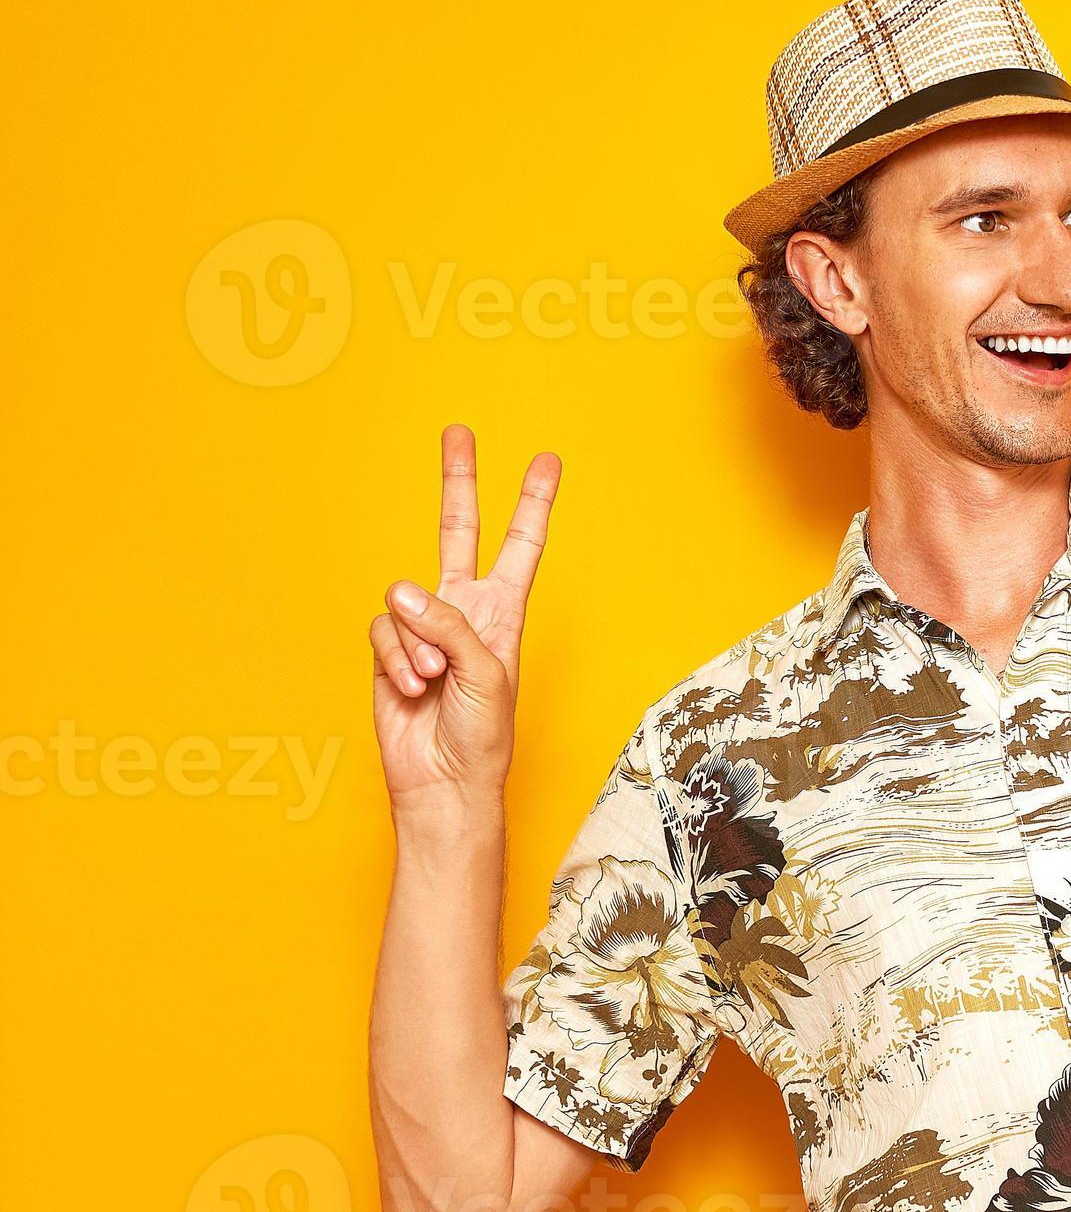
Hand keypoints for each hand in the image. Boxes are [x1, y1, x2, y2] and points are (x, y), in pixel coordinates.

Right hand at [368, 425, 556, 814]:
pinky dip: (395, 660)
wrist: (443, 780)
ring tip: (432, 681)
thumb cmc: (481, 736)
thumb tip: (401, 588)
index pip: (520, 546)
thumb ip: (448, 625)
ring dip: (416, 643)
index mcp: (503, 612)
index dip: (533, 504)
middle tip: (458, 431)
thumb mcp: (485, 675)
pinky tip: (411, 687)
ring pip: (405, 598)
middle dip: (459, 482)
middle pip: (458, 531)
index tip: (547, 461)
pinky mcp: (388, 648)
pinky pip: (382, 632)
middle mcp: (463, 610)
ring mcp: (422, 627)